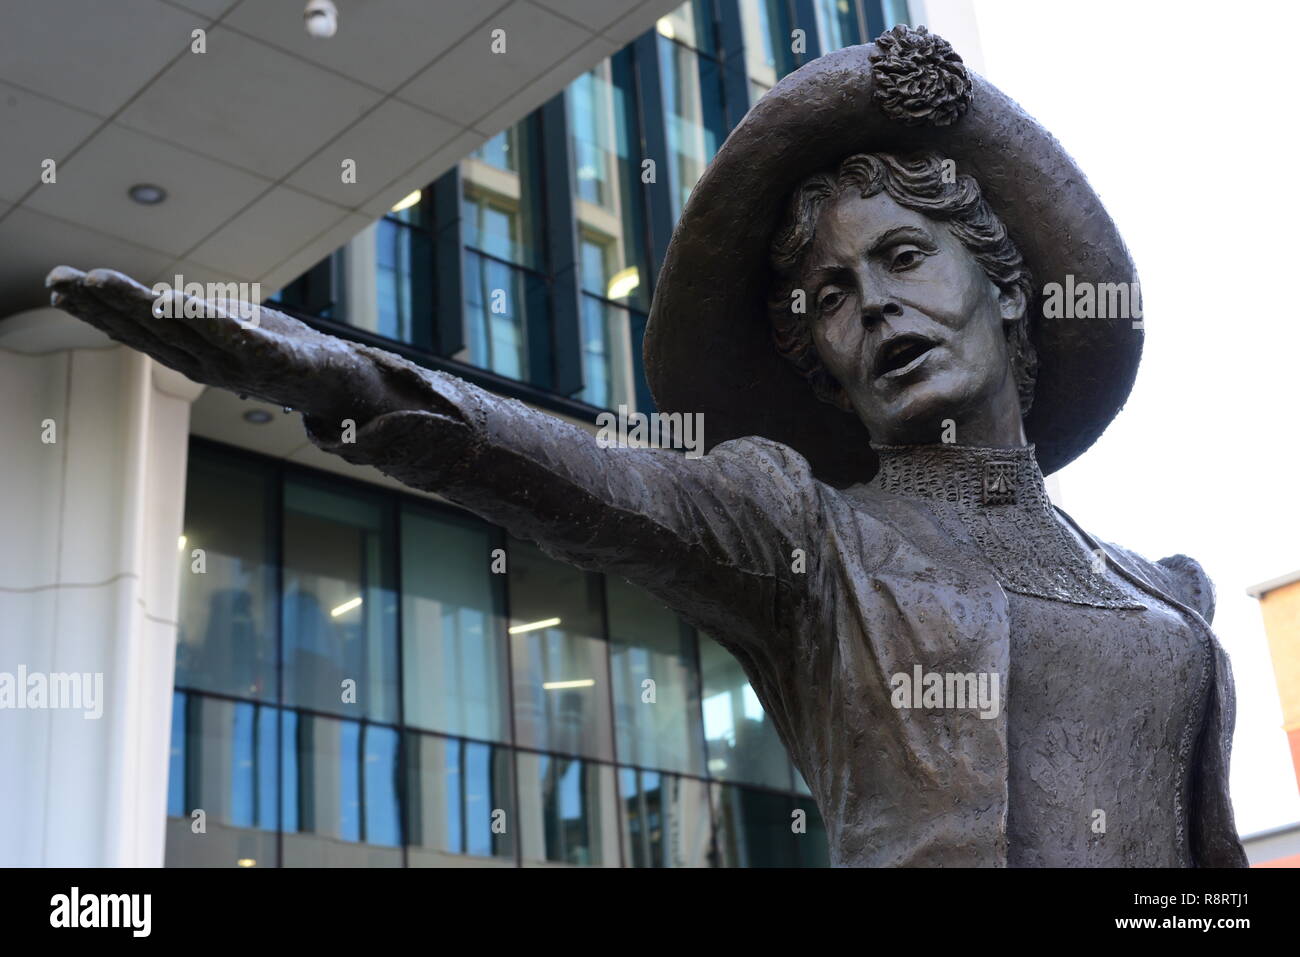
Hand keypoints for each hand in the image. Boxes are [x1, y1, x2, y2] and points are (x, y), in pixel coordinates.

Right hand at [46, 266, 387, 422]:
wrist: (341, 382)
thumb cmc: (284, 351)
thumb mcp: (231, 330)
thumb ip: (195, 320)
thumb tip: (155, 301)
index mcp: (192, 355)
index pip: (135, 329)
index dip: (96, 309)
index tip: (56, 284)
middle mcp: (206, 363)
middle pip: (146, 329)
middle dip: (101, 304)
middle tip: (58, 279)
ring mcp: (238, 364)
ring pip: (180, 330)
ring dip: (138, 305)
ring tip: (100, 280)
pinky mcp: (273, 359)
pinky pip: (235, 337)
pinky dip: (205, 320)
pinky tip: (176, 299)